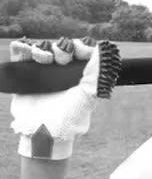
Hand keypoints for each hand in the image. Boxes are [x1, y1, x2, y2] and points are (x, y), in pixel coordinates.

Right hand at [9, 37, 119, 158]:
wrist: (44, 132)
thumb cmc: (71, 117)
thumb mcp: (88, 95)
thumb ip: (96, 74)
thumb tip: (103, 51)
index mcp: (80, 74)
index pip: (82, 51)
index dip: (82, 46)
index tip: (80, 50)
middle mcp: (62, 71)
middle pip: (62, 48)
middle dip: (63, 48)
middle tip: (62, 58)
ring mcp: (43, 72)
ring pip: (43, 49)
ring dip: (44, 49)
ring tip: (44, 58)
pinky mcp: (25, 75)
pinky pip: (21, 56)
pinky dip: (22, 49)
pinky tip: (25, 49)